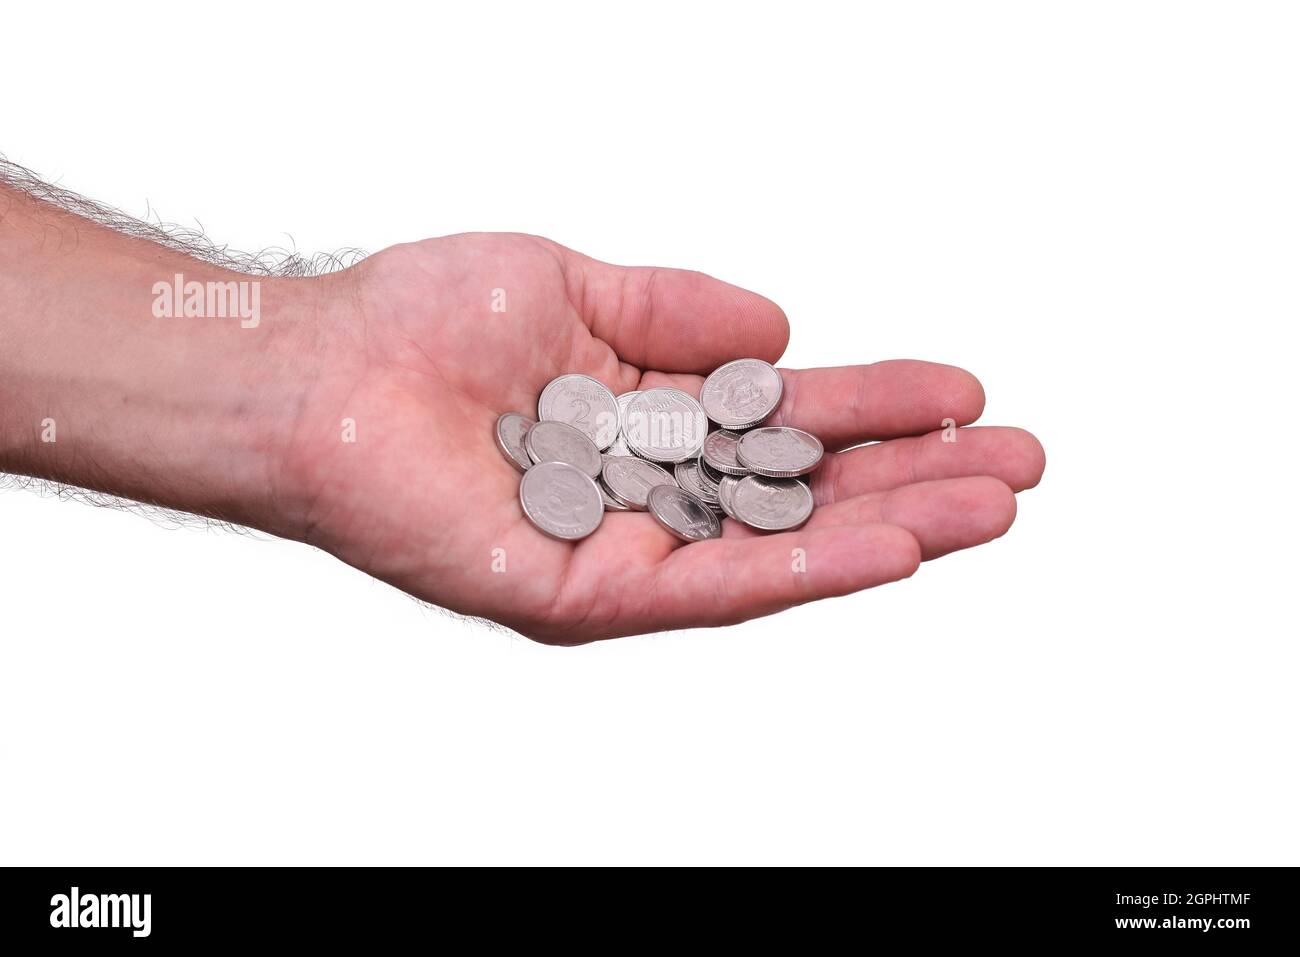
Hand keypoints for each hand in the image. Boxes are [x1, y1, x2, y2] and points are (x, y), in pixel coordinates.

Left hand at [280, 234, 1045, 642]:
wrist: (320, 374)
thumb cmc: (423, 324)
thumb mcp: (580, 283)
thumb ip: (681, 311)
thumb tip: (782, 328)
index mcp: (653, 424)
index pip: (789, 423)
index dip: (879, 408)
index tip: (963, 392)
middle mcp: (650, 495)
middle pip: (805, 492)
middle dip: (916, 477)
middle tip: (1020, 463)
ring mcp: (623, 549)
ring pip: (779, 547)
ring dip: (892, 526)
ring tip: (993, 506)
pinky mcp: (585, 592)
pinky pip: (709, 586)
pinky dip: (802, 567)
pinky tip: (888, 545)